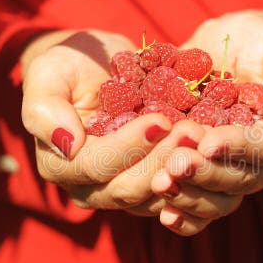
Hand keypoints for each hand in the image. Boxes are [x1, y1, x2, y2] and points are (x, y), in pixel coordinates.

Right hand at [20, 30, 249, 225]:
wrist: (94, 66)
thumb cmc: (66, 66)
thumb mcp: (48, 75)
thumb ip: (46, 110)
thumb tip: (67, 145)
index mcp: (61, 167)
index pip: (96, 167)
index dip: (128, 147)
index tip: (159, 121)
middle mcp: (91, 190)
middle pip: (130, 189)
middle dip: (163, 160)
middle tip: (193, 132)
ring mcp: (125, 191)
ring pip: (158, 196)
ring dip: (185, 171)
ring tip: (208, 138)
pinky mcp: (155, 186)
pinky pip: (179, 193)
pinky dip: (198, 177)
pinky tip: (217, 154)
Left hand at [152, 12, 262, 229]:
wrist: (239, 47)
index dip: (236, 148)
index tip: (208, 141)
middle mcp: (262, 166)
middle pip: (238, 181)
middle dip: (206, 173)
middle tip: (175, 163)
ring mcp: (232, 173)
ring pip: (216, 201)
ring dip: (189, 195)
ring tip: (160, 183)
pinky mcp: (206, 174)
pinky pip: (198, 207)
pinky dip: (183, 214)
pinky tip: (163, 213)